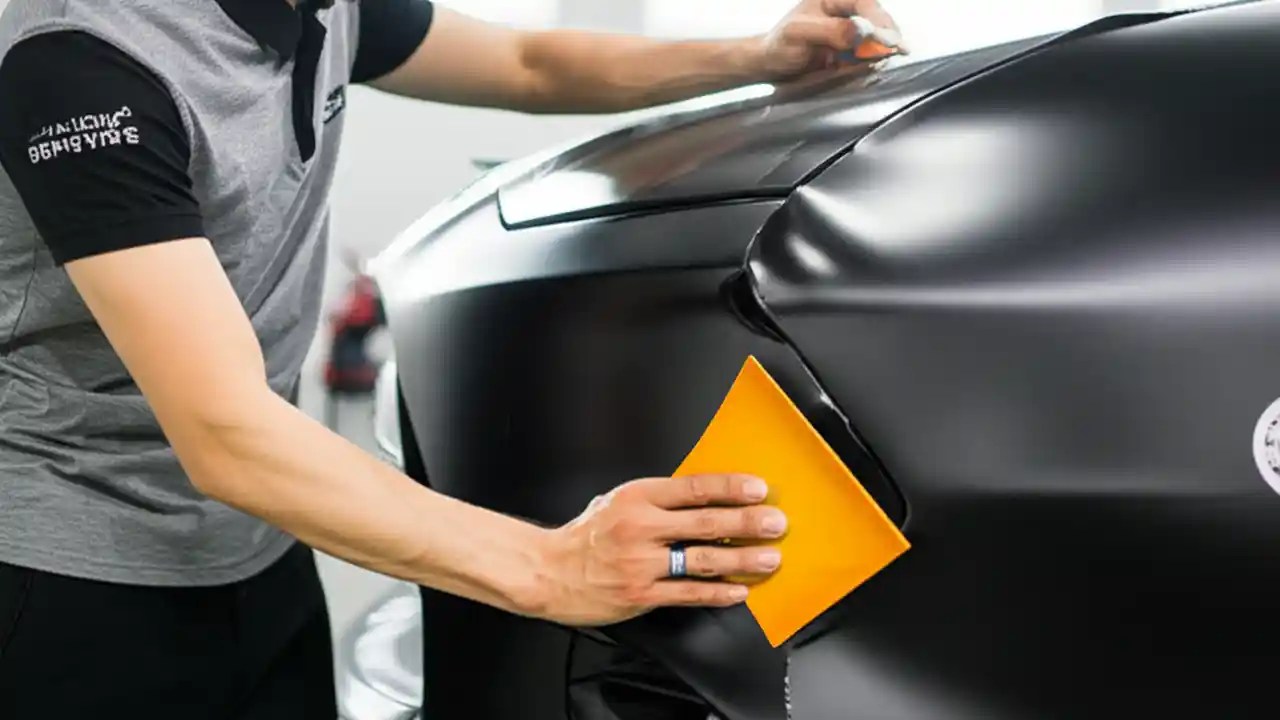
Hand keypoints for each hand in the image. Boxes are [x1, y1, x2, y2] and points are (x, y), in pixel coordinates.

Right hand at [530, 474, 786, 626]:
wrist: (548, 572)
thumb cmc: (586, 536)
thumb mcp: (616, 501)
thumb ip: (657, 499)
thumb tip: (704, 496)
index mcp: (637, 497)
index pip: (693, 488)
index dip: (729, 488)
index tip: (758, 489)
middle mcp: (641, 528)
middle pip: (705, 522)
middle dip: (746, 523)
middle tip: (775, 523)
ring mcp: (641, 563)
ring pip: (702, 560)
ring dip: (741, 560)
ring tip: (769, 559)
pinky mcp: (641, 594)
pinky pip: (688, 593)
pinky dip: (717, 592)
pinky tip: (739, 591)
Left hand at [755, 0, 904, 80]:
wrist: (769, 65)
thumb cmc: (779, 45)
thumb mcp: (799, 34)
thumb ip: (830, 30)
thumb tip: (861, 32)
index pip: (864, 3)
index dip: (879, 19)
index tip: (888, 38)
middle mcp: (844, 11)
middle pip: (876, 18)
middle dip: (887, 33)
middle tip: (899, 50)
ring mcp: (848, 30)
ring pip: (876, 35)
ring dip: (884, 47)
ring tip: (892, 58)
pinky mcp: (849, 49)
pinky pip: (868, 51)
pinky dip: (875, 58)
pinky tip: (879, 64)